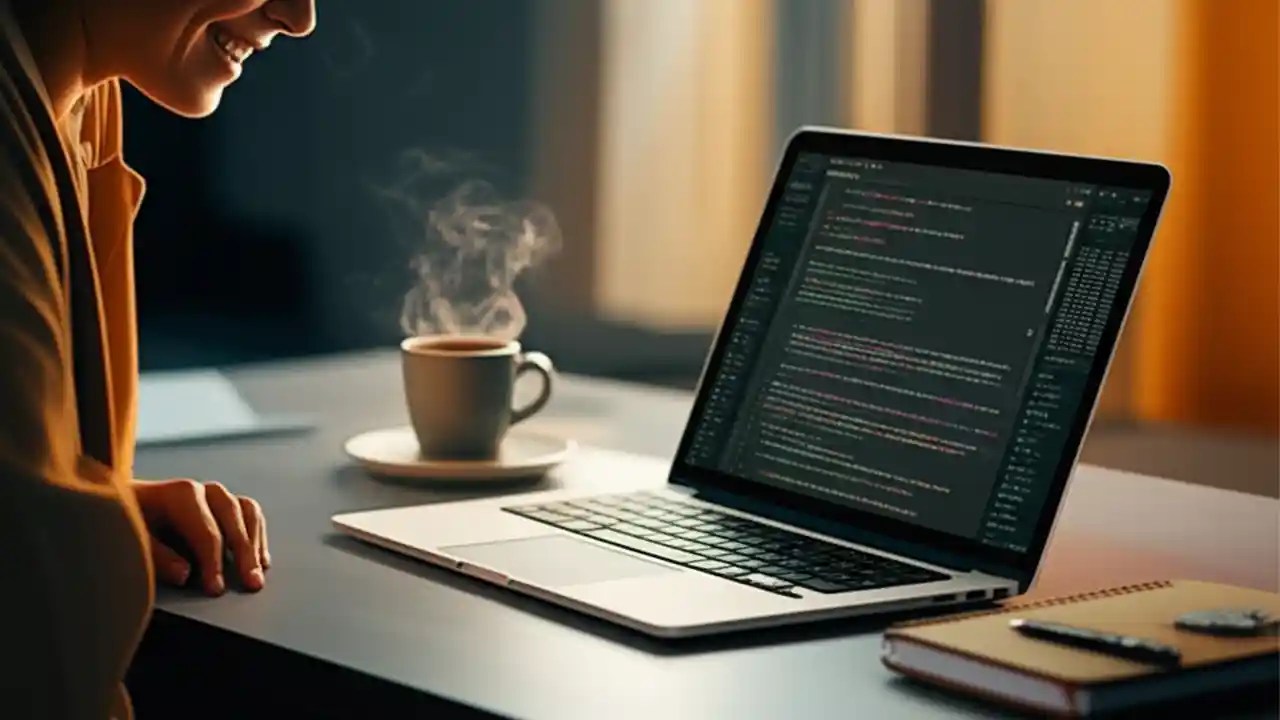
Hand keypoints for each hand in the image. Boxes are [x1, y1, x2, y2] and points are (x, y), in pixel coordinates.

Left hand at [132, 479, 270, 595]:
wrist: (117, 505)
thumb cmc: (123, 523)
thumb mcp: (129, 539)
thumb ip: (155, 556)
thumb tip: (185, 573)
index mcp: (178, 494)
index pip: (206, 530)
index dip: (213, 562)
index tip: (216, 590)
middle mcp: (201, 489)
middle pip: (232, 517)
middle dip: (244, 552)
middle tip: (251, 584)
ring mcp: (213, 495)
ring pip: (246, 512)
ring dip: (255, 543)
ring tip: (258, 574)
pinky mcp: (221, 504)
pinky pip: (250, 514)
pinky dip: (257, 536)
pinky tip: (261, 560)